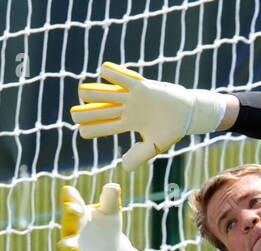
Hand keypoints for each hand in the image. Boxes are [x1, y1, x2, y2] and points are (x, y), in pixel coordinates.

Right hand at [57, 182, 134, 250]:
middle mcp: (73, 228)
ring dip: (67, 245)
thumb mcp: (112, 212)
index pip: (73, 203)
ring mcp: (74, 244)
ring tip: (67, 246)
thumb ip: (110, 200)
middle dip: (69, 218)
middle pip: (68, 222)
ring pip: (68, 245)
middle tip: (70, 210)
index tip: (68, 190)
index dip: (71, 198)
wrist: (112, 247)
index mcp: (80, 213)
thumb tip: (113, 186)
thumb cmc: (108, 225)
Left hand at [70, 62, 228, 171]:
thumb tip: (124, 168)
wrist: (186, 114)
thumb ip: (139, 156)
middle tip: (73, 114)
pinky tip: (102, 71)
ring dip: (94, 93)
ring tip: (81, 92)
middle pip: (102, 110)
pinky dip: (113, 74)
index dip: (93, 129)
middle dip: (88, 112)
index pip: (106, 127)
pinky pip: (124, 79)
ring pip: (108, 94)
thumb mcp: (155, 145)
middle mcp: (126, 109)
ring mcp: (132, 97)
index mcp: (128, 123)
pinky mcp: (141, 86)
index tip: (81, 131)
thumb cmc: (171, 130)